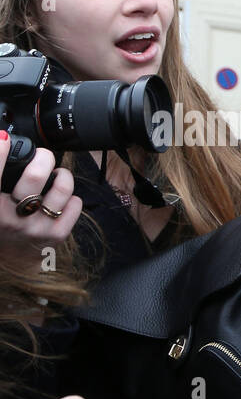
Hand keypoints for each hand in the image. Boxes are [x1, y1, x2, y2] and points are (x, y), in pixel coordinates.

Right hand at [0, 132, 81, 254]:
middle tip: (42, 156)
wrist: (7, 259)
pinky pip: (74, 205)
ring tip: (56, 174)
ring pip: (61, 189)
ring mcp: (36, 228)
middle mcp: (12, 218)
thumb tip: (0, 143)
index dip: (0, 151)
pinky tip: (61, 195)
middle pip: (36, 175)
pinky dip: (70, 196)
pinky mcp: (55, 235)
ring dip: (62, 175)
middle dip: (43, 157)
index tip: (4, 139)